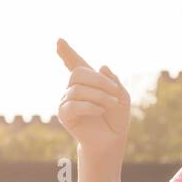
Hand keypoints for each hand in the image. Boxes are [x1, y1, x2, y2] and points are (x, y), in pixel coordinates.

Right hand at [55, 38, 130, 162]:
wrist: (111, 140)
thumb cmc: (116, 118)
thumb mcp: (122, 96)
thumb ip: (114, 81)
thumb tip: (101, 66)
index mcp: (88, 82)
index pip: (75, 64)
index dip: (67, 53)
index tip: (59, 40)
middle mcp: (74, 89)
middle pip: (78, 73)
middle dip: (99, 81)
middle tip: (115, 92)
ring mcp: (67, 101)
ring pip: (78, 89)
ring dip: (99, 96)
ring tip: (111, 105)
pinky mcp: (64, 115)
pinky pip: (73, 104)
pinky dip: (90, 106)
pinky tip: (100, 110)